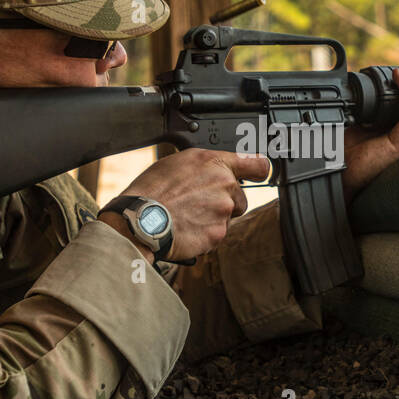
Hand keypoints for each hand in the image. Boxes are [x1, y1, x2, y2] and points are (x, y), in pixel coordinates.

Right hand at [101, 149, 270, 260]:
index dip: (259, 171)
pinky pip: (216, 235)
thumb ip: (205, 166)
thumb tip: (214, 171)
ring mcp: (223, 211)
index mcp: (213, 162)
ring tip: (186, 216)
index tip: (258, 175)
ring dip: (213, 219)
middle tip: (197, 204)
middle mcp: (224, 184)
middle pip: (239, 198)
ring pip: (227, 217)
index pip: (256, 164)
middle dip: (225, 203)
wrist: (139, 221)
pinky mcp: (217, 234)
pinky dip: (204, 234)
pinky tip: (185, 229)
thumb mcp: (177, 163)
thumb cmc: (151, 190)